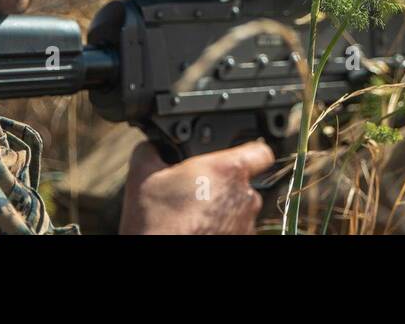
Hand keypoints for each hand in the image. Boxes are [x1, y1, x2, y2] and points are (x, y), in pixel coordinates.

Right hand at [119, 139, 275, 233]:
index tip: (236, 156)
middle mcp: (245, 196)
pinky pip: (235, 228)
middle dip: (224, 184)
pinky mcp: (242, 241)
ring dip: (222, 208)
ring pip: (239, 207)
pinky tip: (199, 227)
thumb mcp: (143, 175)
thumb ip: (152, 150)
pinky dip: (221, 227)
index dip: (250, 151)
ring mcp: (246, 223)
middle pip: (244, 182)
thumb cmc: (156, 220)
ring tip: (195, 212)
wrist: (158, 258)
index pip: (261, 152)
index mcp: (229, 170)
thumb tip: (152, 146)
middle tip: (198, 189)